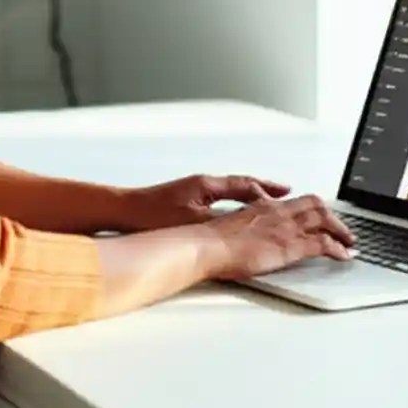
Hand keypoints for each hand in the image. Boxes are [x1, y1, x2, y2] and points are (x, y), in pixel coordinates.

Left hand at [122, 173, 291, 231]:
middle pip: (241, 185)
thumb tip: (244, 222)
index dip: (268, 190)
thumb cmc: (150, 214)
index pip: (245, 184)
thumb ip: (218, 221)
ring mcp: (192, 192)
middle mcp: (202, 184)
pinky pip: (218, 201)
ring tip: (264, 205)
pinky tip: (232, 218)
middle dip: (263, 191)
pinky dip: (232, 207)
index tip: (286, 193)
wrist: (120, 210)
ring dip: (249, 198)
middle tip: (284, 193)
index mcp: (206, 185)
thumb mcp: (189, 221)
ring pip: (229, 193)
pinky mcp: (183, 202)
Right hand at [202, 195, 356, 280]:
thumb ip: (246, 224)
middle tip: (341, 228)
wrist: (206, 246)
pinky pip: (323, 244)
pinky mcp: (290, 246)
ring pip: (325, 220)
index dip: (313, 208)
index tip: (320, 216)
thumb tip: (250, 231)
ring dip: (341, 231)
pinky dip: (338, 249)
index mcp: (264, 206)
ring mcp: (286, 228)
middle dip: (332, 216)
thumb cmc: (210, 239)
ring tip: (349, 242)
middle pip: (316, 205)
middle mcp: (279, 212)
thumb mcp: (230, 225)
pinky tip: (344, 256)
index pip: (296, 201)